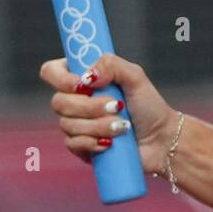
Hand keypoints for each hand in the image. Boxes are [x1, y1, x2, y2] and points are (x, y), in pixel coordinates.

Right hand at [39, 53, 178, 174]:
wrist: (161, 139)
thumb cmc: (149, 106)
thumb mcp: (135, 76)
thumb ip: (111, 64)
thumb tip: (86, 77)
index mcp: (83, 80)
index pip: (51, 72)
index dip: (62, 79)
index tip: (85, 85)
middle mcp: (75, 101)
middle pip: (58, 102)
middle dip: (90, 107)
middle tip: (117, 107)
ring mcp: (75, 125)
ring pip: (67, 125)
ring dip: (98, 126)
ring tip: (122, 127)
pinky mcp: (80, 146)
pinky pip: (73, 144)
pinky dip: (94, 142)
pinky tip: (111, 143)